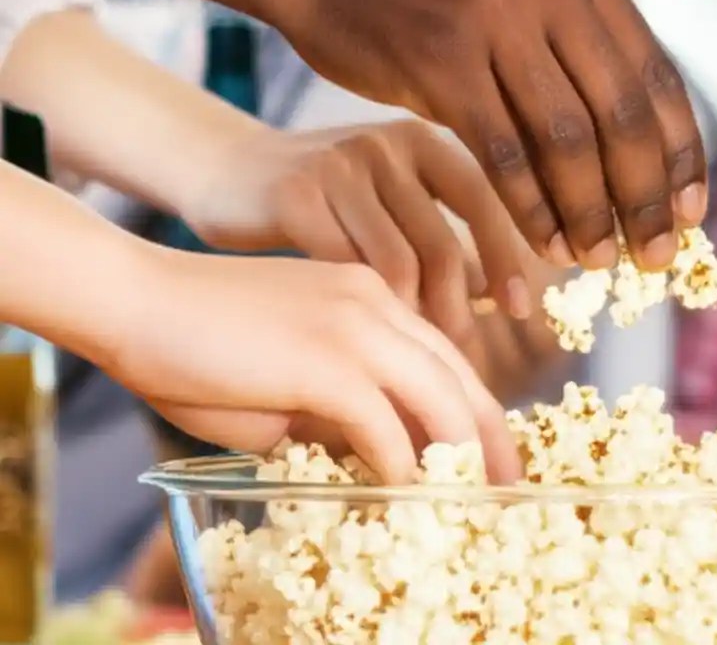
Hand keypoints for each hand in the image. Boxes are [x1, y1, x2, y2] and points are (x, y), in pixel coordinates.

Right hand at [105, 247, 521, 484]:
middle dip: (489, 435)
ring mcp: (356, 324)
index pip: (443, 355)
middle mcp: (376, 302)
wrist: (132, 300)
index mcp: (370, 297)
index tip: (487, 447)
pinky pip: (386, 425)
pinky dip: (399, 466)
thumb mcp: (284, 373)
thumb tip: (372, 451)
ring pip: (439, 397)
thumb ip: (334, 404)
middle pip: (458, 374)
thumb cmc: (194, 341)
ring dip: (458, 455)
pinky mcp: (327, 360)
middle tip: (504, 482)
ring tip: (467, 499)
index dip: (472, 404)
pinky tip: (402, 494)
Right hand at [181, 120, 531, 351]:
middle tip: (462, 352)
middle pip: (444, 244)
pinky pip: (346, 273)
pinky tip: (366, 343)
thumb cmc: (316, 201)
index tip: (520, 309)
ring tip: (415, 360)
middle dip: (458, 309)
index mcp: (421, 141)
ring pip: (399, 266)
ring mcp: (337, 169)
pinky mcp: (293, 198)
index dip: (507, 259)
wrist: (219, 169)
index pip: (484, 200)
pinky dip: (364, 315)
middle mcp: (384, 147)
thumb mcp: (384, 201)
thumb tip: (488, 298)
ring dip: (413, 320)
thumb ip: (431, 239)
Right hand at [269, 0, 706, 269]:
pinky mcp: (441, 59)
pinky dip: (532, 207)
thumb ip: (582, 67)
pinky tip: (546, 246)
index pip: (657, 76)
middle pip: (623, 112)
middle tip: (657, 255)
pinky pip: (503, 151)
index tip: (693, 213)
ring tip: (601, 260)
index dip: (681, 153)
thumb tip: (651, 166)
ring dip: (592, 211)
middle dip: (646, 195)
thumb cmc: (440, 15)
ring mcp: (493, 17)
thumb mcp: (525, 17)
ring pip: (568, 137)